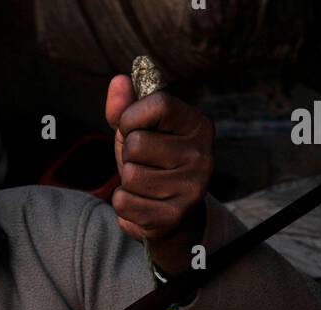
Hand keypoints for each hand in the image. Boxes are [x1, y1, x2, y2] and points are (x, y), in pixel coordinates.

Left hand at [105, 75, 213, 277]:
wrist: (174, 215)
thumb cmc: (154, 162)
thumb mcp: (141, 129)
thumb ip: (127, 106)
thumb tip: (118, 81)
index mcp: (199, 126)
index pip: (159, 104)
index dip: (131, 116)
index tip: (130, 127)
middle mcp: (202, 156)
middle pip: (136, 144)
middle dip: (128, 155)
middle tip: (145, 164)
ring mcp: (191, 189)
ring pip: (129, 175)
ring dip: (126, 181)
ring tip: (145, 185)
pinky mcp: (174, 217)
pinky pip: (124, 202)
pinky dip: (123, 203)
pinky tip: (142, 204)